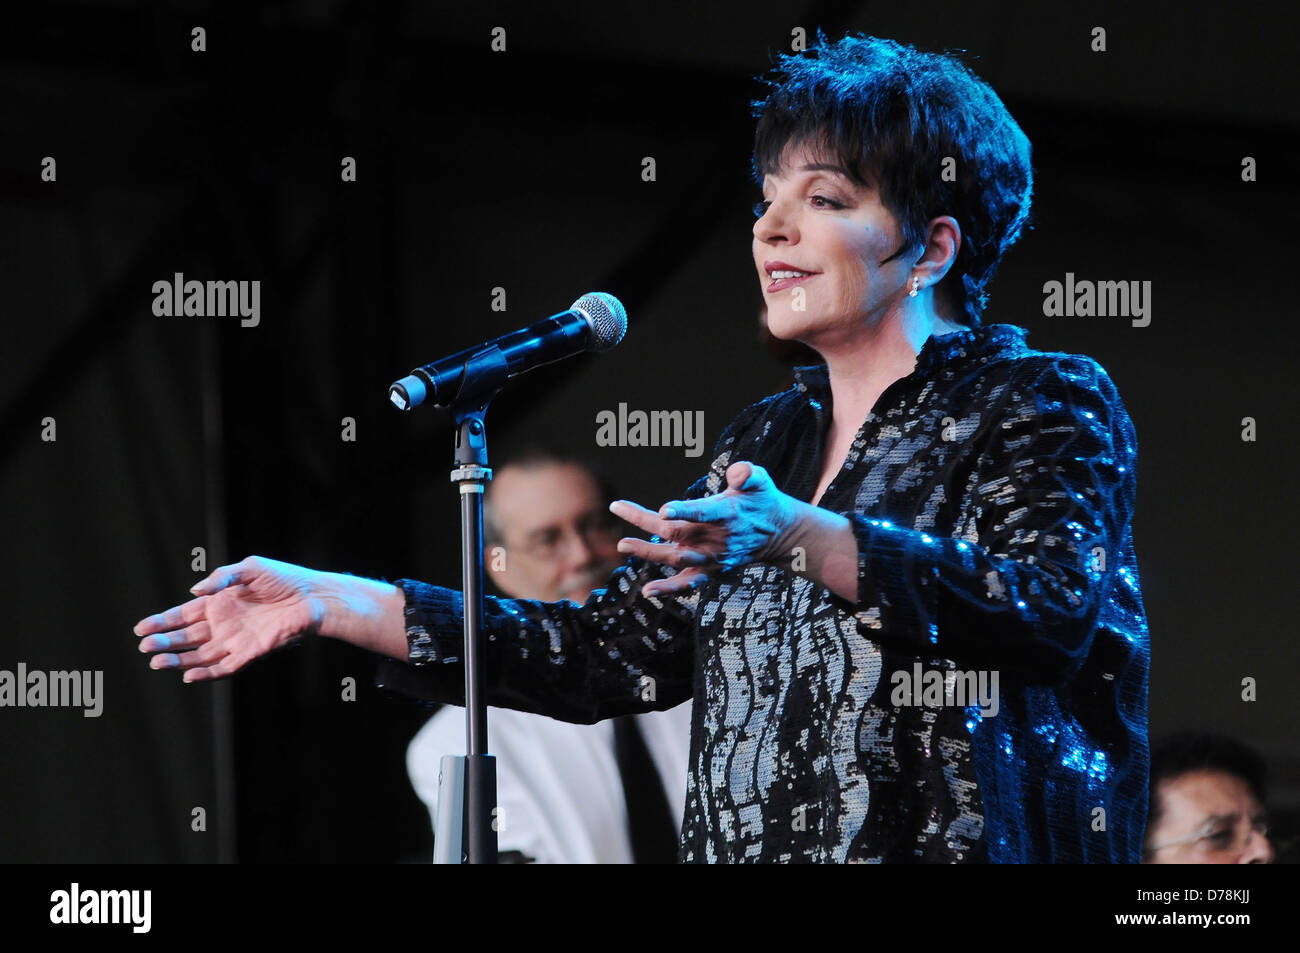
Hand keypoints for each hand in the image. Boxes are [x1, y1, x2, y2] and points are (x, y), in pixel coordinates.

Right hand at [135, 555, 327, 681]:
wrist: (313, 597)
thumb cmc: (284, 579)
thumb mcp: (250, 568)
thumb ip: (222, 577)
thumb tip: (194, 590)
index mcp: (218, 603)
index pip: (182, 615)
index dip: (161, 622)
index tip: (141, 629)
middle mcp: (222, 624)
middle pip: (185, 638)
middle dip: (163, 643)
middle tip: (145, 647)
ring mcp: (235, 641)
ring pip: (199, 656)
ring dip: (178, 661)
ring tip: (156, 663)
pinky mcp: (250, 654)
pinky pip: (223, 667)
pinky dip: (206, 673)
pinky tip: (188, 675)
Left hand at [609, 461, 805, 598]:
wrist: (777, 534)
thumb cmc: (761, 501)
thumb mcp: (760, 480)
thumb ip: (748, 474)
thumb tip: (737, 473)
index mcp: (727, 514)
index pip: (703, 513)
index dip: (684, 511)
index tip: (663, 509)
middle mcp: (717, 539)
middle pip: (677, 532)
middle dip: (645, 522)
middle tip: (617, 508)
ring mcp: (712, 557)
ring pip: (677, 559)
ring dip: (648, 552)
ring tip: (622, 544)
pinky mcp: (709, 570)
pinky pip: (688, 583)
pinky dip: (669, 589)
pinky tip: (648, 591)